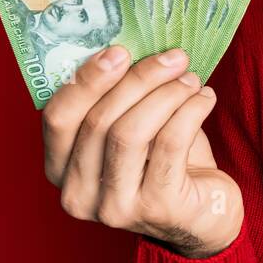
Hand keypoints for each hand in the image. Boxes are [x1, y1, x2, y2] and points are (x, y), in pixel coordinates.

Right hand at [41, 45, 243, 258]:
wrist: (205, 216)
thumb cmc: (165, 164)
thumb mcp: (133, 131)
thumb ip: (119, 100)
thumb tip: (130, 46)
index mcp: (60, 169)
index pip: (57, 118)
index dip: (85, 80)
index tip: (118, 50)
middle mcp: (78, 194)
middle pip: (99, 121)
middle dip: (138, 79)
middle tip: (172, 57)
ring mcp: (115, 207)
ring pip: (131, 132)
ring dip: (166, 94)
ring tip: (190, 78)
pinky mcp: (157, 207)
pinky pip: (170, 143)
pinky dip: (190, 111)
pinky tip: (205, 98)